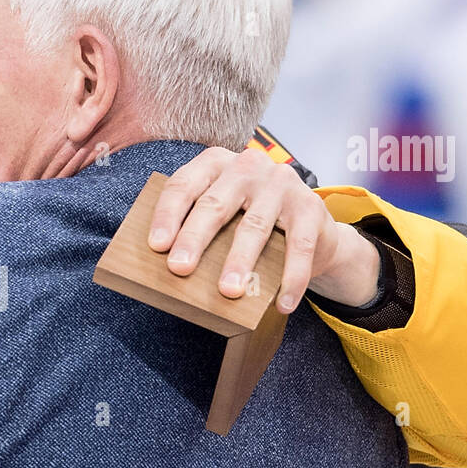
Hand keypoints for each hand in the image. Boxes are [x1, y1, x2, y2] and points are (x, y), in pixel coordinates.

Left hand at [147, 147, 380, 312]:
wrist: (311, 230)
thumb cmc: (251, 222)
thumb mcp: (222, 215)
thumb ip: (196, 227)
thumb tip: (165, 266)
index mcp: (216, 163)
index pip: (184, 185)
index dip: (167, 215)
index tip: (156, 245)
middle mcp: (248, 166)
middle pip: (214, 204)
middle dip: (194, 239)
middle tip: (179, 269)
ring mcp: (281, 184)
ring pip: (253, 226)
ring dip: (239, 262)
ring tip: (228, 291)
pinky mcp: (310, 207)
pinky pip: (299, 246)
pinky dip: (291, 279)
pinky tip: (283, 304)